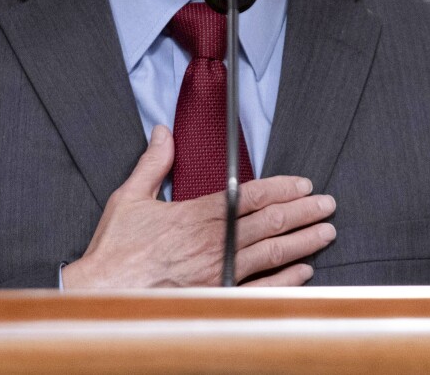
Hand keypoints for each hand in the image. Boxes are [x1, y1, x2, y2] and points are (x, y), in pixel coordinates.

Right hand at [61, 125, 336, 287]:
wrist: (101, 295)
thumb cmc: (114, 251)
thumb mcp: (130, 198)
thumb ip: (153, 163)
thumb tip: (163, 132)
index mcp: (195, 216)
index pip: (249, 196)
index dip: (281, 189)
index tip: (303, 185)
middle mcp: (213, 244)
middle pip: (269, 223)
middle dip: (303, 212)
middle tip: (327, 204)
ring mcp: (218, 274)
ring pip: (271, 254)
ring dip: (303, 241)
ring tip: (326, 232)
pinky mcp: (217, 298)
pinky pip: (260, 289)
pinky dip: (286, 280)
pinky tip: (304, 271)